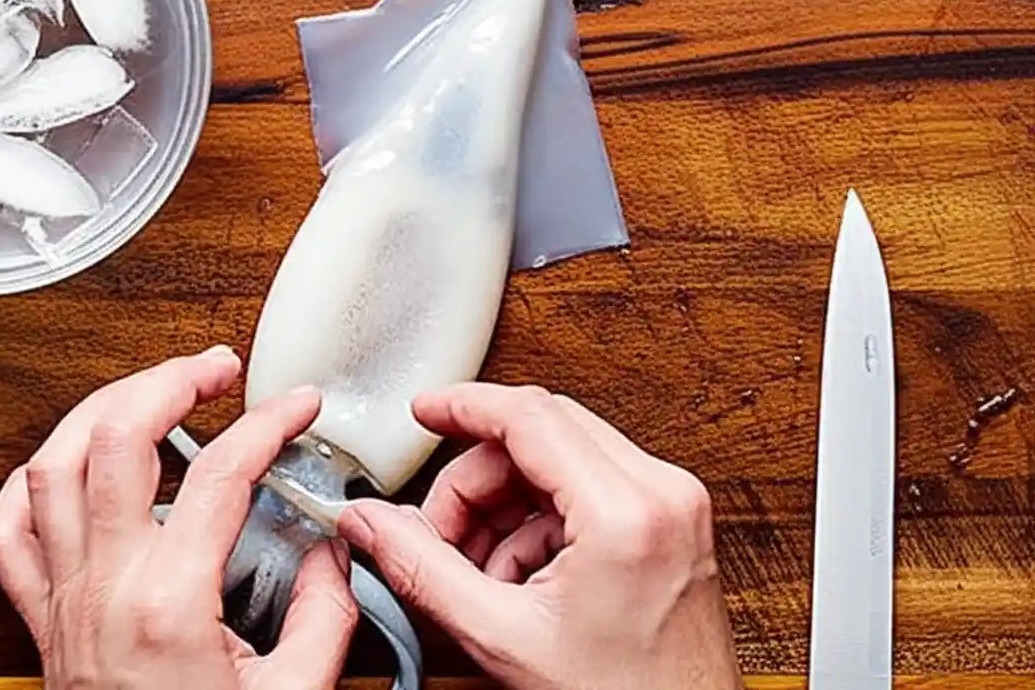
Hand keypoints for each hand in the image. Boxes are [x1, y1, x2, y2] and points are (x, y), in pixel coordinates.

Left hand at [0, 346, 358, 689]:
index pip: (220, 473)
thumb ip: (328, 615)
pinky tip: (64, 466)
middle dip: (171, 381)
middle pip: (117, 438)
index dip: (269, 423)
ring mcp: (64, 599)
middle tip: (216, 370)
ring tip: (146, 392)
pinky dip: (28, 486)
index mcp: (169, 604)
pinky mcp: (42, 621)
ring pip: (50, 467)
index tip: (297, 407)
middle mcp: (104, 588)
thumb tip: (336, 554)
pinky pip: (5, 536)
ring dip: (99, 412)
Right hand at [338, 383, 740, 689]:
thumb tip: (370, 523)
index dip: (463, 407)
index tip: (424, 411)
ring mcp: (673, 503)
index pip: (530, 416)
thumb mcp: (504, 637)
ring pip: (560, 457)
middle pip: (541, 432)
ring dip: (505, 503)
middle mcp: (662, 492)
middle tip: (440, 531)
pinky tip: (517, 575)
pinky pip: (586, 487)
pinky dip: (538, 521)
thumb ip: (424, 570)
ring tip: (480, 570)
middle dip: (476, 476)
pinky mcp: (671, 519)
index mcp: (627, 512)